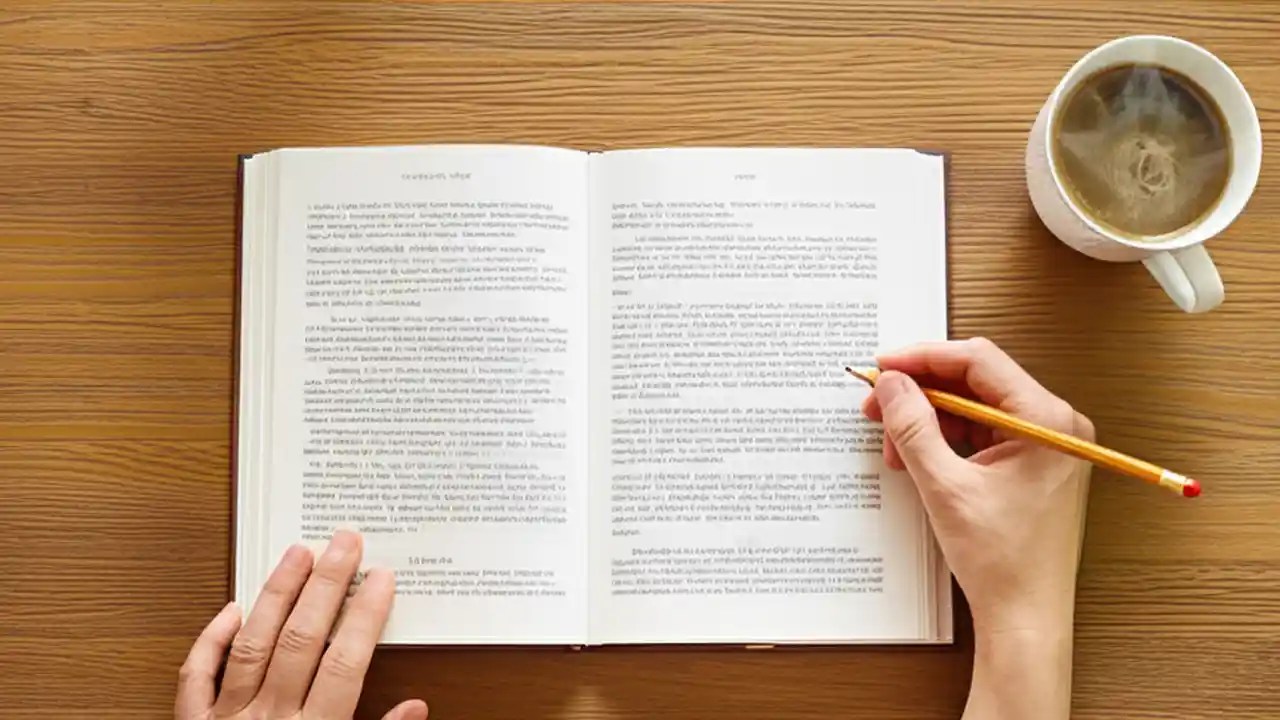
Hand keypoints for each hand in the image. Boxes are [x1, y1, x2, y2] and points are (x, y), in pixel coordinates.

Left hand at [176, 531, 427, 719]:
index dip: (366, 616)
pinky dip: (210, 641)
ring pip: (252, 646)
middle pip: (302, 641)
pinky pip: (195, 678)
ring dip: (275, 595)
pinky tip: (230, 609)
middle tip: (345, 542)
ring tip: (297, 555)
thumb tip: (416, 709)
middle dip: (327, 586)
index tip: (382, 578)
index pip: (346, 663)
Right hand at [862, 338, 1091, 719]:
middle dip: (921, 392)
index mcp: (1048, 421)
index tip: (886, 366)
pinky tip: (915, 456)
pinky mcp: (1029, 464)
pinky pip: (980, 433)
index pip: (979, 362)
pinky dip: (944, 440)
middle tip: (880, 401)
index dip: (924, 358)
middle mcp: (1054, 426)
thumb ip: (914, 427)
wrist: (1025, 617)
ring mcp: (1043, 445)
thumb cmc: (1005, 562)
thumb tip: (893, 386)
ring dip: (928, 419)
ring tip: (893, 441)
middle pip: (975, 382)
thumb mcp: (946, 486)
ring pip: (973, 408)